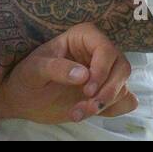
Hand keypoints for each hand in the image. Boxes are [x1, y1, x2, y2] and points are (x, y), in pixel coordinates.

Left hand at [0, 23, 136, 125]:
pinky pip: (126, 100)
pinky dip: (113, 110)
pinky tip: (91, 113)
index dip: (102, 69)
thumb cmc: (27, 76)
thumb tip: (84, 75)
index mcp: (82, 37)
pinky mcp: (107, 93)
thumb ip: (56, 68)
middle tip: (87, 106)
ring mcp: (105, 73)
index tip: (88, 89)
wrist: (26, 99)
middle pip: (122, 68)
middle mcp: (97, 52)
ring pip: (123, 86)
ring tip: (77, 114)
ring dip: (105, 104)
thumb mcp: (35, 69)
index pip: (105, 48)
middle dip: (107, 91)